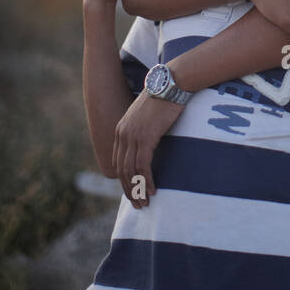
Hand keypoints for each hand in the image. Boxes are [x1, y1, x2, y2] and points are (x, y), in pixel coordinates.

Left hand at [112, 89, 183, 205]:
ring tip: (145, 203)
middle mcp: (123, 134)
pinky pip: (143, 166)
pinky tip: (152, 190)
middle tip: (138, 205)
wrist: (171, 84)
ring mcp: (133, 136)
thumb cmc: (164, 99)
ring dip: (138, 189)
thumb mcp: (148, 117)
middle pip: (122, 169)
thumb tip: (149, 144)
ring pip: (131, 171)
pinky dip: (147, 181)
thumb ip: (143, 131)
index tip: (133, 192)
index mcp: (121, 130)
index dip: (125, 180)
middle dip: (129, 190)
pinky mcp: (145, 137)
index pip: (118, 162)